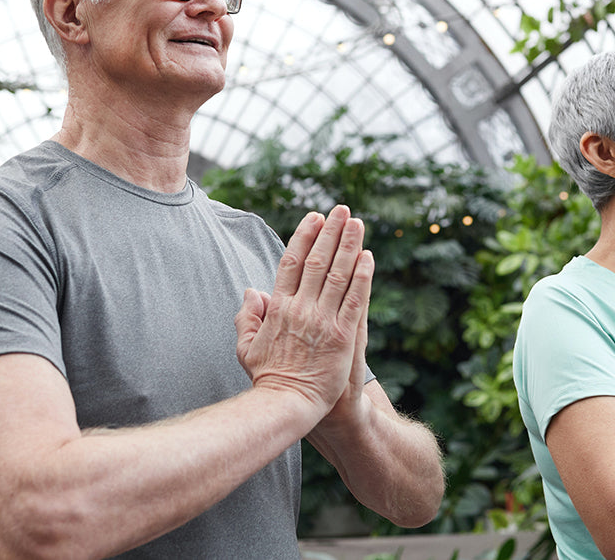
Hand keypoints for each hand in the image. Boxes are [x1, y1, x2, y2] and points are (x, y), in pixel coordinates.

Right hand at [235, 206, 372, 414]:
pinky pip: (355, 300)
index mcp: (279, 309)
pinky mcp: (344, 336)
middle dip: (330, 232)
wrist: (288, 405)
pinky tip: (368, 257)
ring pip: (338, 275)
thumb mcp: (245, 347)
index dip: (304, 237)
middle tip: (341, 210)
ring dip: (348, 245)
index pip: (292, 263)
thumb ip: (248, 317)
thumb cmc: (267, 379)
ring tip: (356, 223)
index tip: (314, 218)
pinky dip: (362, 277)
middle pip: (318, 261)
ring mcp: (323, 321)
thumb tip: (251, 291)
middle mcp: (301, 309)